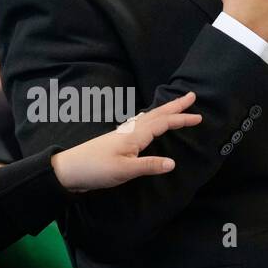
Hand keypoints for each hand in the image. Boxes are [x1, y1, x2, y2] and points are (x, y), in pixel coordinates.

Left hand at [50, 92, 201, 191]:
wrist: (69, 169)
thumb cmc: (96, 169)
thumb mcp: (125, 171)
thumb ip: (149, 166)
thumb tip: (173, 163)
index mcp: (135, 135)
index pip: (163, 123)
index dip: (181, 119)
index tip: (199, 116)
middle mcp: (130, 130)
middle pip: (157, 114)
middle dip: (175, 106)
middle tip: (191, 96)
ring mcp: (123, 134)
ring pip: (149, 117)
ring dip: (164, 111)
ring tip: (176, 106)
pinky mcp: (118, 140)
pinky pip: (141, 123)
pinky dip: (152, 118)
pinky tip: (149, 121)